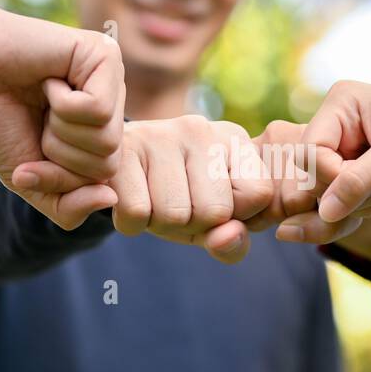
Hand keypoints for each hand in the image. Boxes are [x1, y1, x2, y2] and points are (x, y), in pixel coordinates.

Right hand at [0, 0, 125, 229]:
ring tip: (44, 98)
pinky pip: (98, 109)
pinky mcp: (106, 54)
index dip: (61, 178)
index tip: (31, 152)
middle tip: (39, 118)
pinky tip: (49, 80)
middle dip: (62, 154)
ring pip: (108, 139)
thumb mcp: (29, 181)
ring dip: (60, 129)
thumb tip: (110, 198)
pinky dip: (63, 104)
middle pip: (109, 162)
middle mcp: (114, 105)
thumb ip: (68, 206)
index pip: (104, 181)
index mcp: (101, 131)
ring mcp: (113, 79)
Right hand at [109, 115, 272, 263]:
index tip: (213, 205)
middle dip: (193, 224)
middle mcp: (202, 128)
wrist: (111, 170)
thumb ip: (232, 243)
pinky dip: (131, 223)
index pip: (259, 195)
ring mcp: (161, 133)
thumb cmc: (174, 196)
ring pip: (175, 215)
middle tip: (175, 205)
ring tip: (152, 200)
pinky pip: (138, 212)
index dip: (234, 216)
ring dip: (159, 224)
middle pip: (215, 211)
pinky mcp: (123, 148)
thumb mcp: (211, 225)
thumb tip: (228, 237)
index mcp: (235, 139)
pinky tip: (128, 198)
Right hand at [301, 81, 370, 223]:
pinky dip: (355, 205)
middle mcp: (333, 120)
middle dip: (344, 193)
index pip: (311, 152)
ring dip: (351, 202)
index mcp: (340, 102)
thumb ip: (359, 181)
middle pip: (311, 172)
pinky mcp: (347, 164)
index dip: (333, 178)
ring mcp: (339, 144)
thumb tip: (324, 212)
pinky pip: (333, 195)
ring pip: (321, 189)